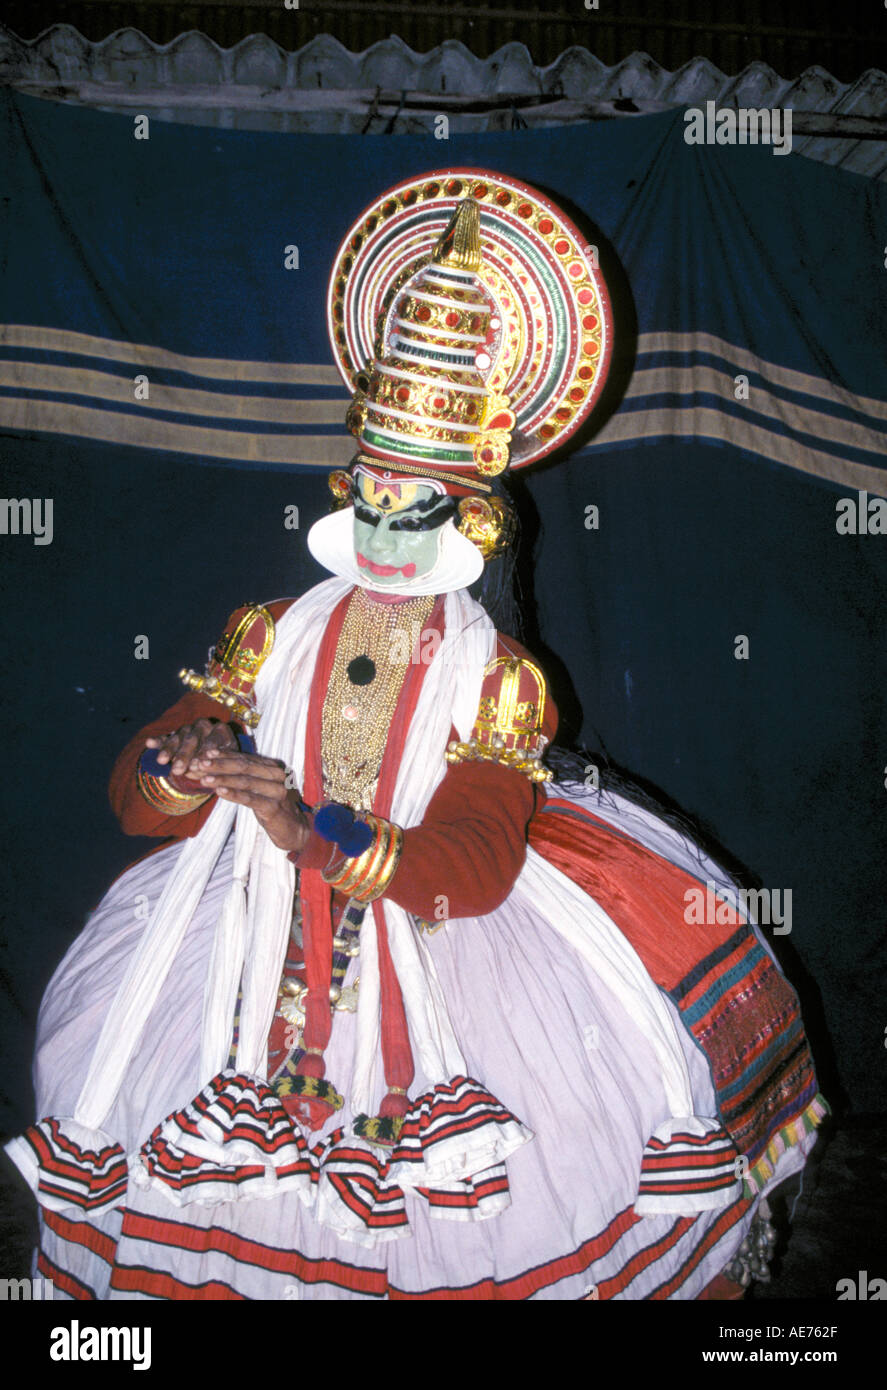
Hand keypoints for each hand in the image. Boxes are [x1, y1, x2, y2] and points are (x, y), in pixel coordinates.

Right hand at [145, 719, 237, 779]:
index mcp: (221, 731)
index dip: (206, 752)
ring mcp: (188, 730)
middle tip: (178, 769)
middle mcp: (204, 726)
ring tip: (162, 761)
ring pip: (178, 738)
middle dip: (184, 755)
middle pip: (193, 739)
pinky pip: (165, 738)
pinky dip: (158, 741)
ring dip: (169, 750)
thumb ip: (213, 765)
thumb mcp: (223, 765)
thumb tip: (198, 766)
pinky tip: (149, 743)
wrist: (213, 763)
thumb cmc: (222, 764)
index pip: (213, 739)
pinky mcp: (174, 735)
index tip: (199, 764)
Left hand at [190, 750, 310, 852]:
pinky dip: (234, 794)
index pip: (244, 758)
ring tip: (204, 778)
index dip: (223, 755)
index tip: (204, 753)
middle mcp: (276, 775)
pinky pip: (251, 799)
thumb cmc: (272, 807)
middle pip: (244, 766)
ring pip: (245, 781)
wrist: (295, 830)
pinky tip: (219, 792)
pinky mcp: (274, 807)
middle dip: (219, 764)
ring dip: (222, 779)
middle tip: (199, 763)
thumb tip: (208, 770)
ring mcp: (277, 790)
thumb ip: (239, 778)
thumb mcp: (257, 789)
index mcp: (271, 767)